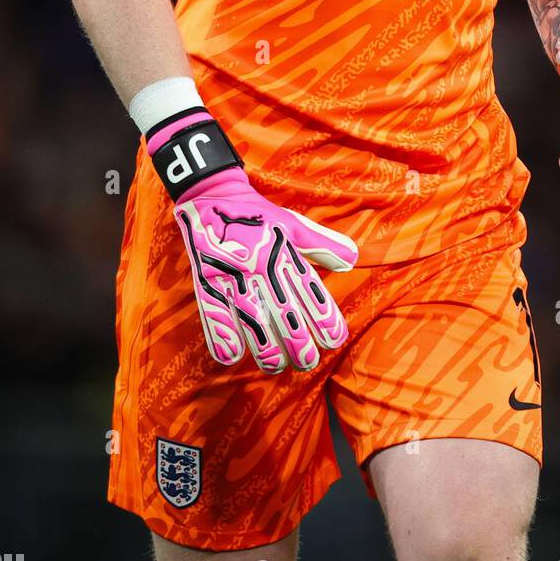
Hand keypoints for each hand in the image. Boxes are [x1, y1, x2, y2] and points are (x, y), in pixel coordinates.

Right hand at [174, 168, 358, 371]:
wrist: (213, 194)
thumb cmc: (258, 216)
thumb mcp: (292, 224)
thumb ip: (322, 245)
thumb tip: (353, 260)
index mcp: (285, 251)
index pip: (310, 290)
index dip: (325, 318)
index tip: (335, 340)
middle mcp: (262, 264)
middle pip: (284, 311)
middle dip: (298, 343)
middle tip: (307, 362)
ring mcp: (233, 273)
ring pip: (252, 318)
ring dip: (264, 348)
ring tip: (275, 366)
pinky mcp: (206, 278)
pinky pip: (214, 312)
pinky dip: (223, 336)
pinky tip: (233, 356)